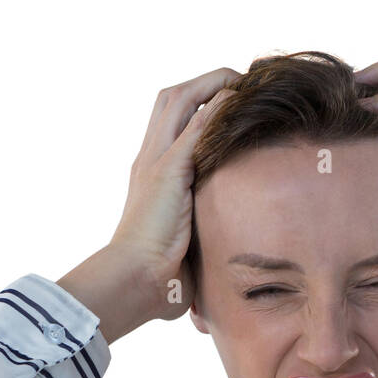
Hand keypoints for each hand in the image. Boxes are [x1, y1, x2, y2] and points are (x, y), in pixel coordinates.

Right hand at [59, 67, 238, 339]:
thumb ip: (195, 253)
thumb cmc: (155, 283)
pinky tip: (241, 98)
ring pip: (180, 98)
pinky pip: (197, 124)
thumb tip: (211, 296)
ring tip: (244, 81)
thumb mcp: (181, 257)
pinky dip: (219, 106)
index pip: (170, 123)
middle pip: (170, 98)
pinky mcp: (169, 170)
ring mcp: (156, 161)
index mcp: (151, 177)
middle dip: (206, 82)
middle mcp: (149, 160)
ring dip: (213, 83)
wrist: (133, 284)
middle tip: (240, 83)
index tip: (230, 104)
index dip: (198, 105)